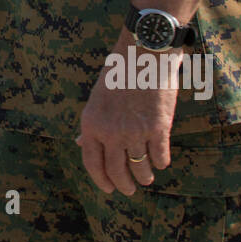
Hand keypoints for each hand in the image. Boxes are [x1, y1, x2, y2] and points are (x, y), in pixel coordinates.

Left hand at [77, 33, 180, 195]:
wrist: (145, 51)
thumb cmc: (120, 71)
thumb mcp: (97, 97)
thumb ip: (92, 124)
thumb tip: (80, 143)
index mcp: (91, 123)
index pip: (92, 163)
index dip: (100, 180)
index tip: (109, 188)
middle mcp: (111, 131)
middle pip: (116, 172)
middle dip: (123, 185)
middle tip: (129, 190)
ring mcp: (135, 131)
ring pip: (140, 168)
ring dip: (144, 177)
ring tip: (146, 178)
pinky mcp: (159, 129)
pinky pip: (160, 157)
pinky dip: (161, 162)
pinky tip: (160, 160)